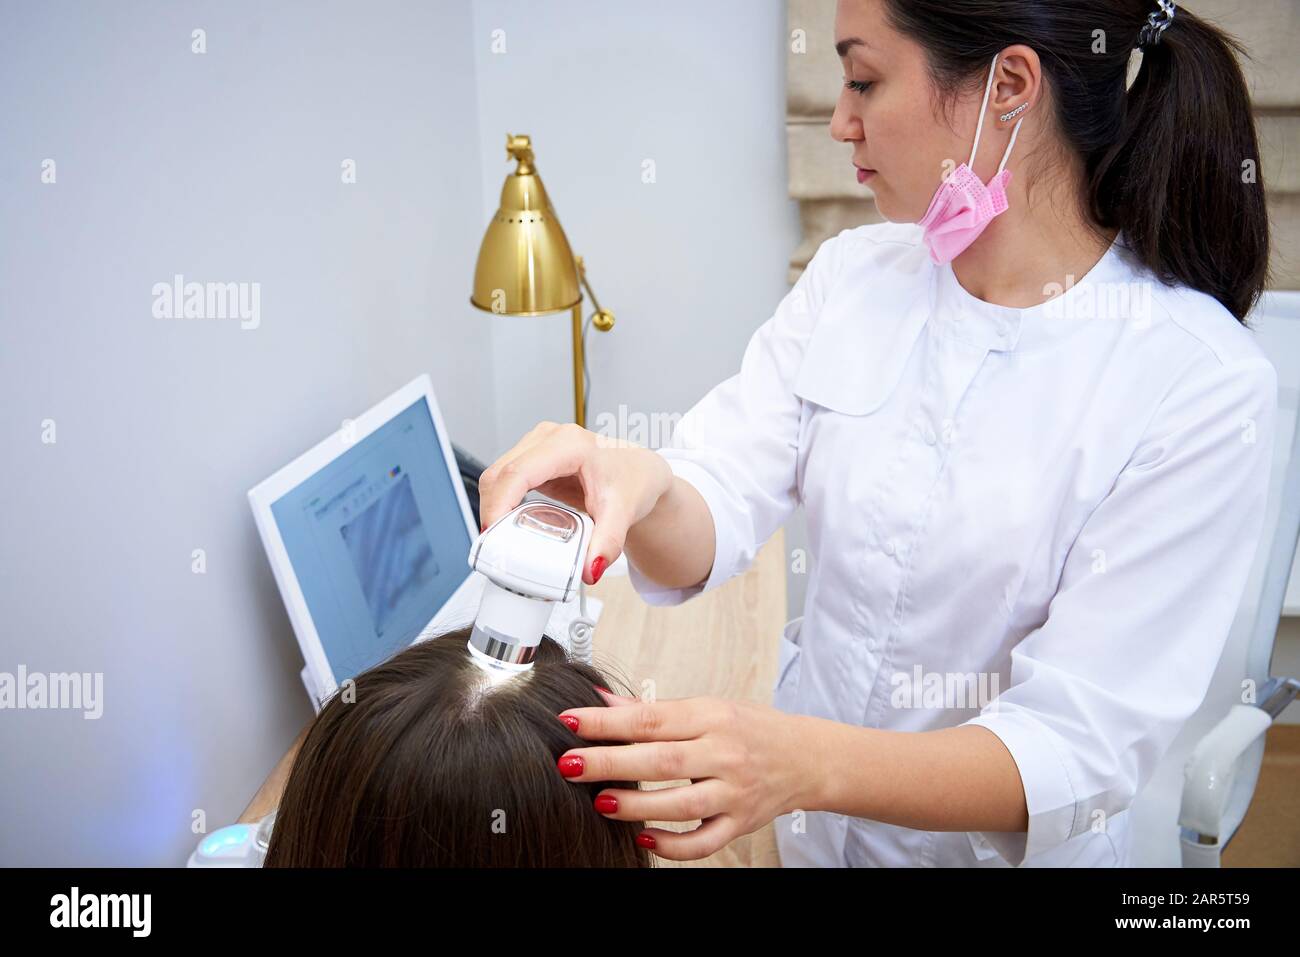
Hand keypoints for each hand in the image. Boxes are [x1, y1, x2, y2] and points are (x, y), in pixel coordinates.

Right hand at [478, 422, 672, 583]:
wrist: (640, 473)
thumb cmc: (634, 481)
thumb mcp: (623, 513)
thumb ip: (607, 542)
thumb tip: (589, 569)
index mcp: (569, 444)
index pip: (519, 472)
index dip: (499, 503)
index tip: (492, 533)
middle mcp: (549, 437)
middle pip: (501, 473)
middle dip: (492, 510)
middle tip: (494, 546)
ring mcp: (538, 445)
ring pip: (498, 475)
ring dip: (495, 507)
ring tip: (501, 539)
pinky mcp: (534, 458)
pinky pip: (505, 480)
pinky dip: (502, 503)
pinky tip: (509, 525)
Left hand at [555, 690, 816, 860]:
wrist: (805, 757)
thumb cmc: (749, 728)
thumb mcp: (706, 707)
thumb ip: (653, 710)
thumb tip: (601, 701)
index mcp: (712, 716)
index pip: (651, 718)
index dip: (608, 722)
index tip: (570, 721)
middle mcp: (724, 753)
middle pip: (661, 760)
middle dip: (610, 763)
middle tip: (569, 764)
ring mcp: (734, 792)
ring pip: (682, 804)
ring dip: (637, 806)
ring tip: (601, 803)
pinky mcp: (741, 823)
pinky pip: (704, 842)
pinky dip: (673, 845)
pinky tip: (643, 838)